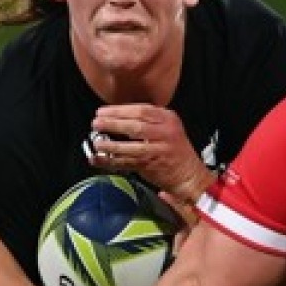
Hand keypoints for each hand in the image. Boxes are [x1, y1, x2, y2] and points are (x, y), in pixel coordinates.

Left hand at [88, 104, 214, 210]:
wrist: (189, 174)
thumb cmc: (174, 150)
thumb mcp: (167, 127)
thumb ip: (147, 121)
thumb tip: (114, 118)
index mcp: (168, 119)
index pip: (141, 110)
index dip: (119, 110)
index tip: (103, 112)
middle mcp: (165, 132)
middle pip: (135, 126)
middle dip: (112, 124)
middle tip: (96, 123)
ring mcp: (159, 150)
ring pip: (131, 146)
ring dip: (110, 145)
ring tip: (97, 142)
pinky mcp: (152, 166)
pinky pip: (127, 162)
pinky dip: (110, 161)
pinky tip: (98, 159)